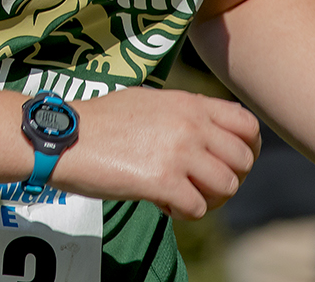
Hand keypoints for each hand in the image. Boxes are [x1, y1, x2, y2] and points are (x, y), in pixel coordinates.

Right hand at [57, 86, 260, 219]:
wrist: (67, 137)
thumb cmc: (102, 121)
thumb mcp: (150, 102)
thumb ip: (185, 113)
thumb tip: (210, 132)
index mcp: (189, 103)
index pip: (248, 125)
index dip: (248, 148)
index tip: (229, 162)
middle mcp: (190, 125)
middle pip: (243, 161)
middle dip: (228, 178)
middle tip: (202, 185)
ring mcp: (178, 153)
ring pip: (226, 187)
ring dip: (206, 198)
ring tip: (180, 195)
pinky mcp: (162, 182)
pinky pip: (197, 209)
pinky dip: (181, 212)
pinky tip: (160, 202)